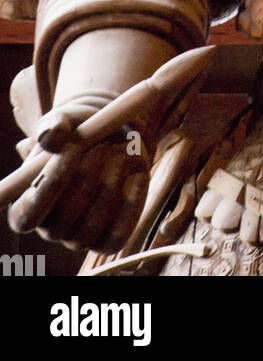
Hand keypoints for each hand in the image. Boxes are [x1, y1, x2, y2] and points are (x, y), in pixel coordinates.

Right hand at [8, 93, 152, 252]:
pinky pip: (119, 232)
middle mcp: (52, 229)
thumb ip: (54, 127)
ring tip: (122, 151)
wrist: (113, 139)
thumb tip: (52, 138)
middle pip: (62, 221)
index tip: (73, 147)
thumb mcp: (65, 121)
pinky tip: (138, 175)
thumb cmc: (79, 131)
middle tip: (104, 145)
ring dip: (111, 184)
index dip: (49, 184)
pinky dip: (131, 203)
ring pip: (93, 224)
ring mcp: (81, 238)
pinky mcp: (109, 240)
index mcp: (28, 205)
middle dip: (86, 179)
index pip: (26, 215)